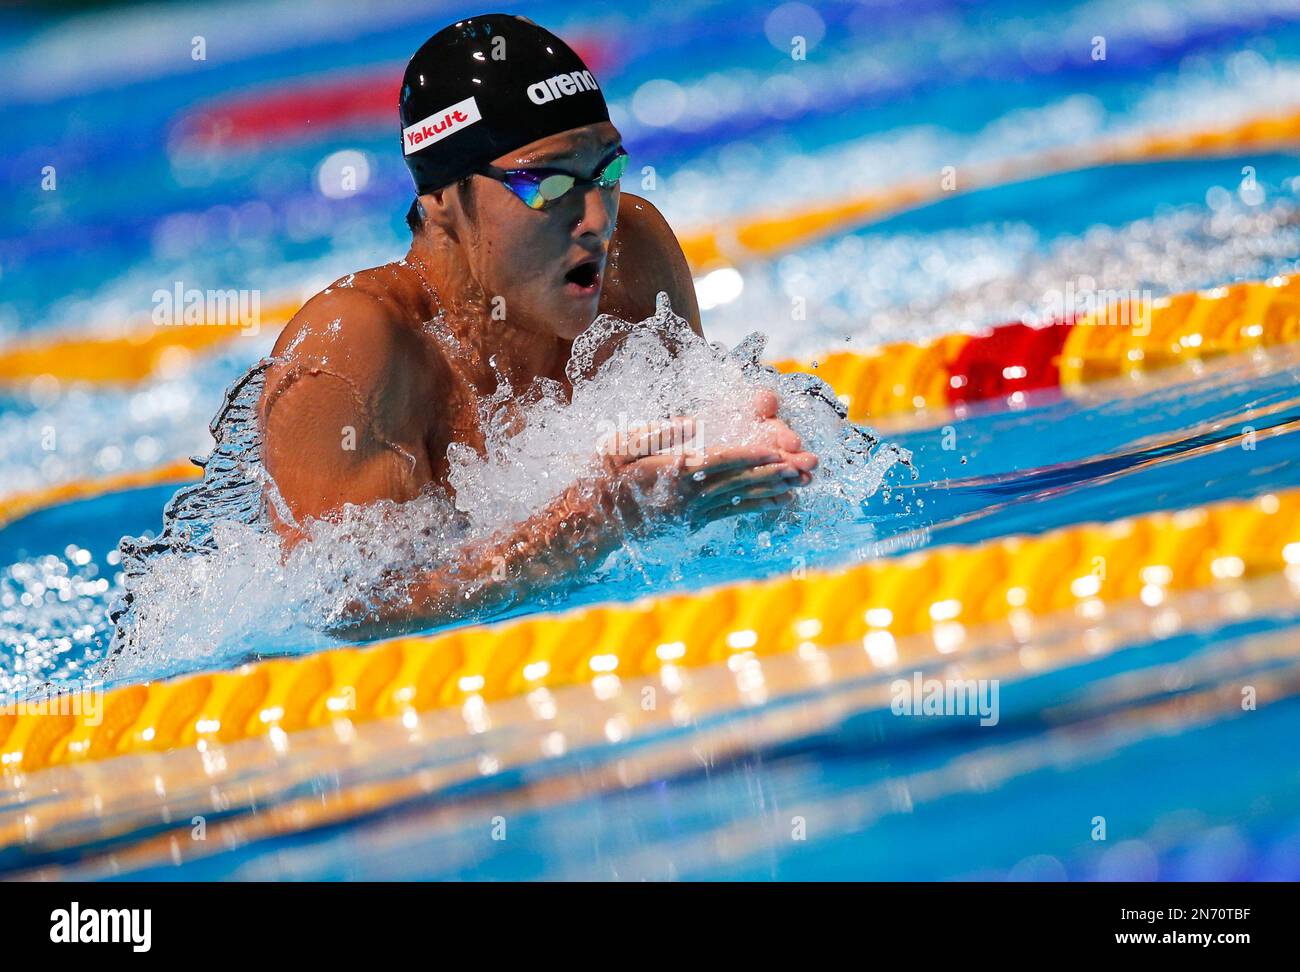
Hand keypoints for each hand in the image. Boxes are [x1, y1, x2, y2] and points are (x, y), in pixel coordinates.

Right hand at [595, 391, 819, 530]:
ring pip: (740, 498)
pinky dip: (757, 506)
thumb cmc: (605, 475)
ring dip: (773, 490)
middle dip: (775, 474)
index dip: (751, 458)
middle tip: (807, 468)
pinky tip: (778, 502)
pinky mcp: (693, 523)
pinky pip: (731, 512)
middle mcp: (687, 495)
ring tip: (802, 483)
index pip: (720, 462)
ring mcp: (691, 512)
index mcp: (672, 472)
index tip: (777, 453)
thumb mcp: (621, 445)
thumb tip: (695, 423)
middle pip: (739, 482)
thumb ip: (658, 433)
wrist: (593, 520)